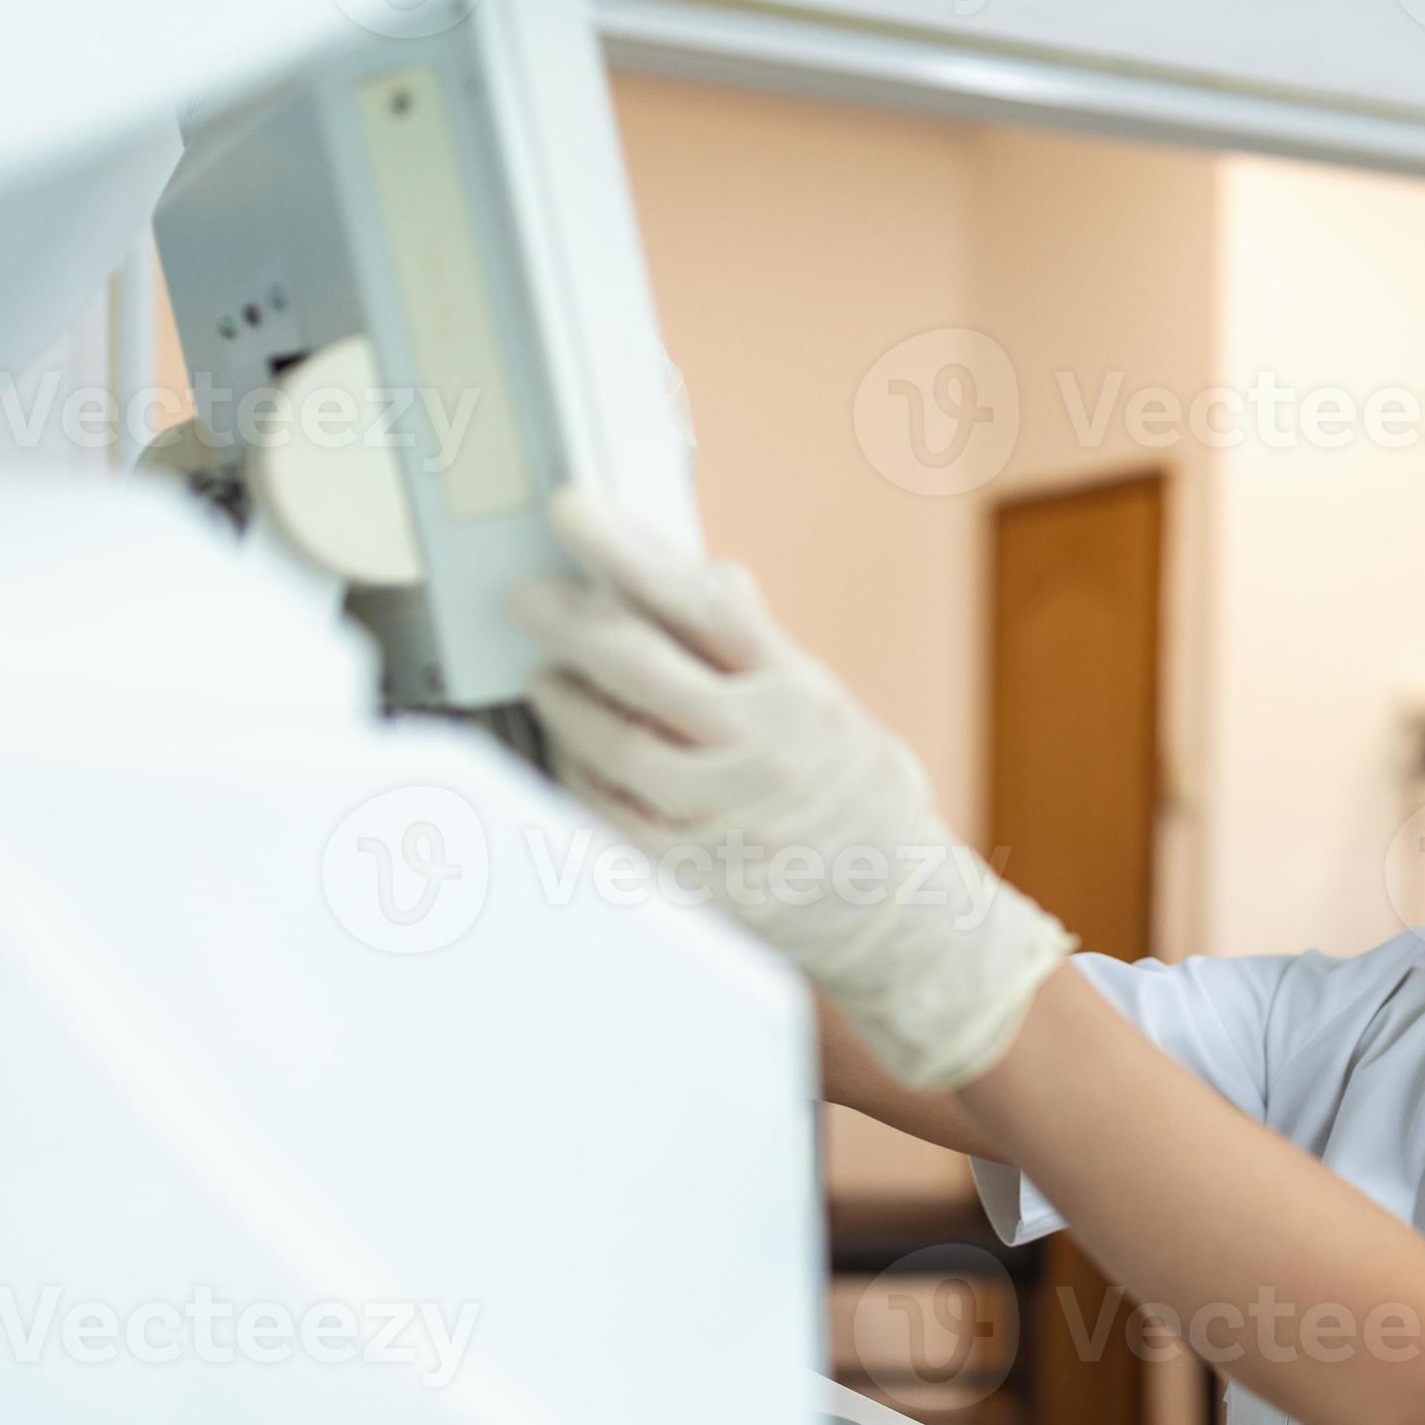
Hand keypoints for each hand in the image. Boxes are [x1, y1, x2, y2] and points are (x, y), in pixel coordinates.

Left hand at [509, 489, 1073, 1090]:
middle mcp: (757, 748)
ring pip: (611, 743)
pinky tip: (573, 756)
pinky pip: (605, 814)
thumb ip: (759, 644)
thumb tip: (708, 575)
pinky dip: (578, 776)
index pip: (701, 600)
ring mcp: (720, 815)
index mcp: (793, 690)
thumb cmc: (856, 796)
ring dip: (564, 701)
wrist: (895, 913)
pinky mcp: (688, 873)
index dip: (628, 548)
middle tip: (529, 597)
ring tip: (547, 678)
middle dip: (568, 621)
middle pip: (640, 665)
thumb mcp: (825, 701)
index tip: (572, 510)